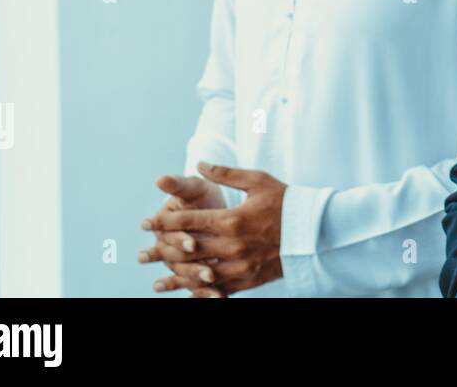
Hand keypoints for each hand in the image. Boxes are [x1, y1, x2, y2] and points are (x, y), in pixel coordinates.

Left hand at [143, 162, 286, 297]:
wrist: (314, 231)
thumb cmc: (286, 201)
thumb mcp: (258, 181)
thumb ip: (227, 174)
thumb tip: (200, 164)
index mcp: (232, 220)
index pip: (188, 221)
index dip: (163, 221)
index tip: (144, 223)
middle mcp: (232, 246)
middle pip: (187, 250)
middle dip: (161, 250)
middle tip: (141, 253)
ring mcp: (239, 266)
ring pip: (199, 274)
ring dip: (175, 277)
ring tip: (155, 281)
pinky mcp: (247, 280)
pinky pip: (217, 289)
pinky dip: (199, 291)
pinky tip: (186, 293)